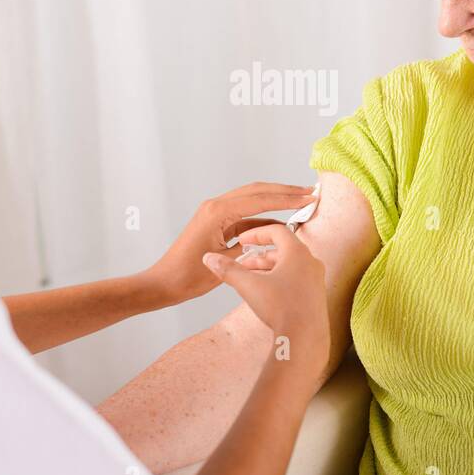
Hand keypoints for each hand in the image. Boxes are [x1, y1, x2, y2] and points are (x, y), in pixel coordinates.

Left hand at [142, 182, 316, 306]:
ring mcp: (215, 212)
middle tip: (309, 192)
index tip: (307, 197)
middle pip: (257, 191)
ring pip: (251, 199)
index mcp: (217, 212)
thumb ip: (250, 245)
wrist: (164, 283)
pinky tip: (280, 219)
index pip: (259, 199)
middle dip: (284, 191)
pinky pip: (244, 213)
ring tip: (299, 200)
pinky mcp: (216, 221)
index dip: (286, 198)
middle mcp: (215, 205)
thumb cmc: (188, 276)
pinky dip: (263, 213)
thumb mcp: (225, 262)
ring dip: (275, 199)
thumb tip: (273, 236)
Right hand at [201, 225, 329, 379]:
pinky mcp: (315, 294)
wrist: (305, 338)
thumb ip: (228, 270)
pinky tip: (264, 291)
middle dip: (259, 255)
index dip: (257, 233)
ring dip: (268, 268)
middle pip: (283, 249)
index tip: (243, 239)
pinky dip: (278, 278)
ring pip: (289, 265)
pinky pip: (295, 278)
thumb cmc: (282, 309)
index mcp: (297, 253)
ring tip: (249, 277)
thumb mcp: (249, 286)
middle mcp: (310, 262)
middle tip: (242, 263)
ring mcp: (315, 279)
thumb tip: (209, 259)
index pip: (277, 231)